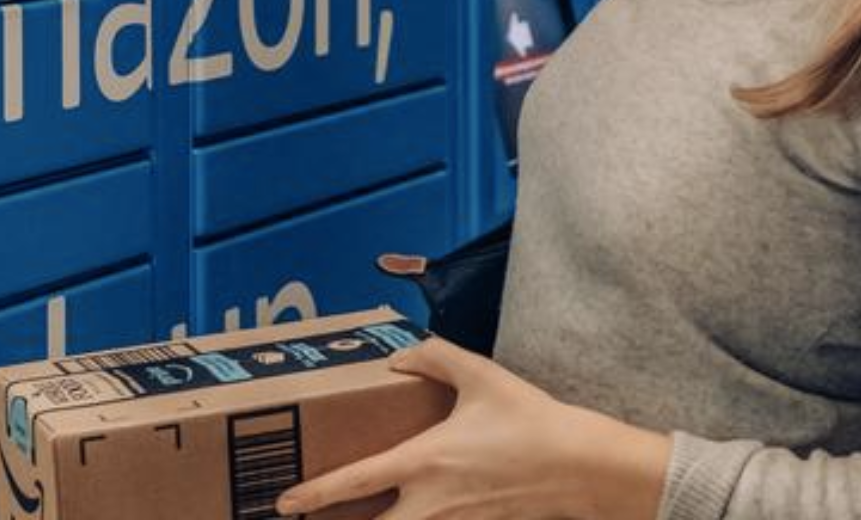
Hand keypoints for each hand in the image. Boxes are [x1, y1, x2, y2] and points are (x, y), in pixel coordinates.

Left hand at [274, 335, 589, 519]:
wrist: (576, 465)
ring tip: (356, 517)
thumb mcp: (480, 375)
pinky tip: (416, 511)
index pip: (356, 481)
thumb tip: (401, 357)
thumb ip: (435, 357)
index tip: (283, 501)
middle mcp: (432, 502)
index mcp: (425, 460)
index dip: (314, 494)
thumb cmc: (527, 419)